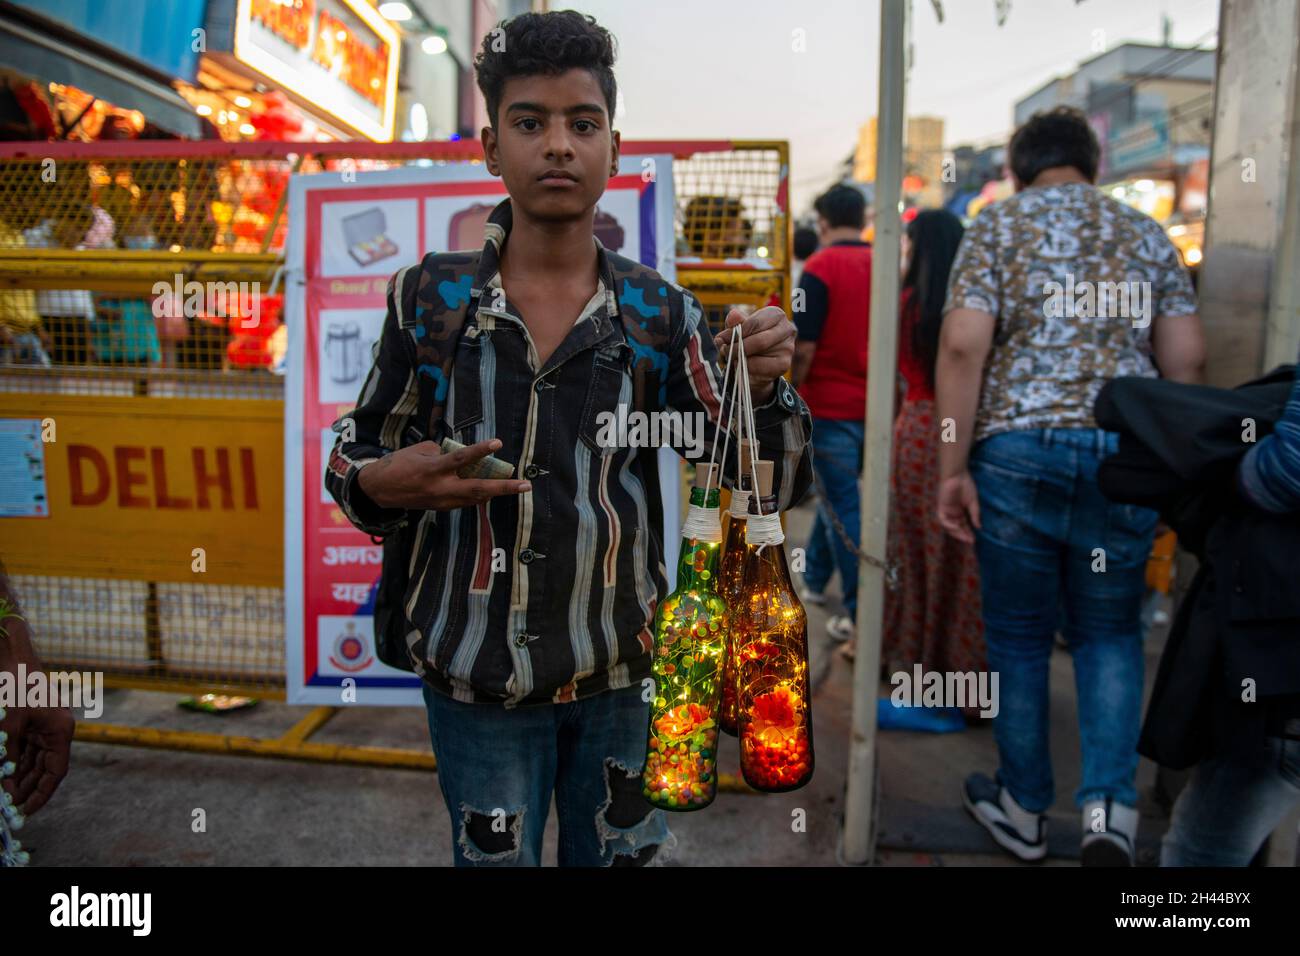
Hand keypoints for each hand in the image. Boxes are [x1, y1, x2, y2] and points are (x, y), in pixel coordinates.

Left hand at [0, 698, 73, 815]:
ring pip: (36, 760)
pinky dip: (17, 762)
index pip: (56, 771)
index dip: (42, 793)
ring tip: (6, 794)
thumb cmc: (15, 687)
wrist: (14, 658)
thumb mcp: (9, 726)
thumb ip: (7, 756)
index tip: (27, 810)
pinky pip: (28, 749)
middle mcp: (57, 730)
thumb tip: (4, 785)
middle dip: (29, 788)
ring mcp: (46, 726)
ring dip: (21, 777)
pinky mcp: (35, 722)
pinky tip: (6, 773)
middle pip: (47, 768)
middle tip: (11, 806)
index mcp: (60, 730)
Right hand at [356, 439, 530, 510]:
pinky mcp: (441, 508)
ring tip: (515, 486)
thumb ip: (444, 452)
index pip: (461, 459)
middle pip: (477, 489)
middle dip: (503, 488)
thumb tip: (464, 456)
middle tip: (525, 486)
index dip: (480, 450)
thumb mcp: (420, 451)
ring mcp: (442, 501)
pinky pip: (465, 501)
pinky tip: (491, 489)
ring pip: (474, 498)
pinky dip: (479, 494)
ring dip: (495, 491)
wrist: (378, 490)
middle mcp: (440, 488)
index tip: (498, 443)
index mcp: (432, 469)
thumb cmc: (399, 464)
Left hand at [714, 306, 794, 403]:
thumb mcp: (741, 329)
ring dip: (741, 357)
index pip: (753, 323)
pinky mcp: (785, 363)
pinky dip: (748, 367)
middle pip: (758, 339)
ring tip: (733, 358)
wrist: (759, 364)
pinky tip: (743, 366)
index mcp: (776, 314)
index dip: (734, 332)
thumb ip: (736, 322)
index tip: (720, 339)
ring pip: (759, 353)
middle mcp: (787, 329)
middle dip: (737, 347)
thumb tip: (732, 316)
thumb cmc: (750, 340)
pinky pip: (761, 367)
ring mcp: (788, 347)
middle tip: (724, 351)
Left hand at [937, 471, 980, 543]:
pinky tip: (956, 527)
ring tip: (965, 536)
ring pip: (949, 526)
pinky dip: (949, 524)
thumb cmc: (966, 486)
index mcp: (960, 511)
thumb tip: (979, 527)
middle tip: (970, 541)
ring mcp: (946, 510)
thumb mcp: (973, 502)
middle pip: (956, 528)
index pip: (963, 526)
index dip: (968, 533)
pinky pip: (943, 519)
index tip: (974, 540)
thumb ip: (975, 514)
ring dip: (956, 532)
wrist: (958, 475)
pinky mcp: (941, 507)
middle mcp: (953, 513)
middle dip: (963, 535)